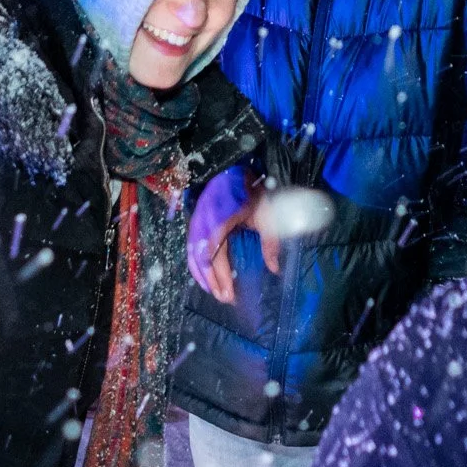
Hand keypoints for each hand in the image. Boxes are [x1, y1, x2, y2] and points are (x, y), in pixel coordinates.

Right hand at [187, 165, 279, 304]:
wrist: (232, 167)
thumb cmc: (250, 190)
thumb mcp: (265, 213)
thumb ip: (270, 240)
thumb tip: (274, 268)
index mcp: (219, 221)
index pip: (215, 255)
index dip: (220, 277)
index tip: (229, 294)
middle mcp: (203, 223)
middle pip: (200, 259)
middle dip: (211, 281)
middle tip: (224, 298)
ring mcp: (196, 221)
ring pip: (193, 254)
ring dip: (202, 275)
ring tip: (213, 291)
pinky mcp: (196, 220)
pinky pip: (192, 246)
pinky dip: (197, 263)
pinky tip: (204, 274)